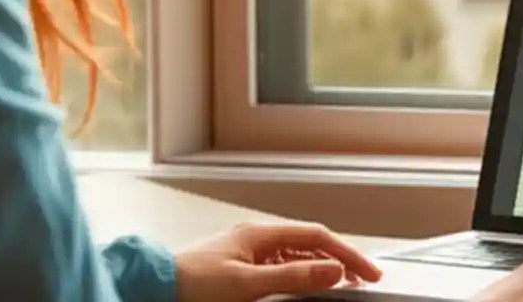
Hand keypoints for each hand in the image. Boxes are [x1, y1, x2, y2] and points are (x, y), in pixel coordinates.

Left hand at [174, 222, 382, 301]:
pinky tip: (308, 285)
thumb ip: (293, 275)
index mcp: (260, 234)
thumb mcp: (247, 284)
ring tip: (343, 282)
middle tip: (364, 278)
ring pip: (297, 255)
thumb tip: (332, 270)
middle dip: (340, 259)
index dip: (347, 253)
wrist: (153, 287)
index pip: (317, 237)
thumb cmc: (190, 283)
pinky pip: (281, 266)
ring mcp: (248, 253)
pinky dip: (302, 273)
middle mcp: (256, 239)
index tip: (368, 272)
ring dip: (323, 267)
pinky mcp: (239, 269)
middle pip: (310, 243)